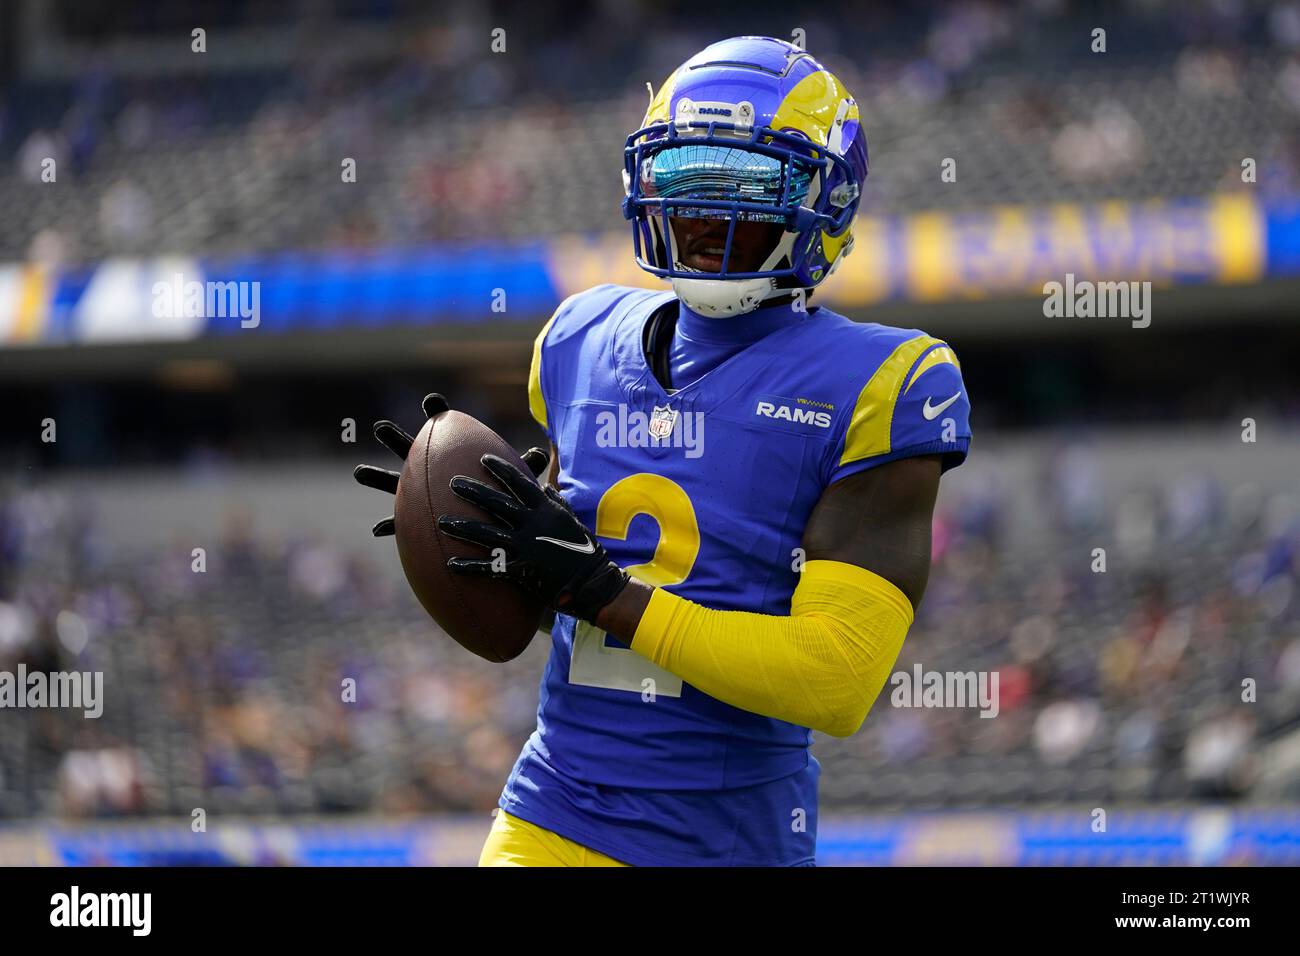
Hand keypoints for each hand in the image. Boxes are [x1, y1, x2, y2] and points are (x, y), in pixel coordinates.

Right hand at [353, 393, 549, 537]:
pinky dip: (389, 526)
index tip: (433, 401)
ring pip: (394, 485)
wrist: (485, 530)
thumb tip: (541, 453)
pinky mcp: (416, 520)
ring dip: (377, 478)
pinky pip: (400, 525)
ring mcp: (418, 495)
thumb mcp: (511, 483)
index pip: (444, 431)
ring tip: (358, 471)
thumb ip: (522, 468)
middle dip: (395, 439)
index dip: (438, 415)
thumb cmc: (498, 499)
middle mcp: (431, 472)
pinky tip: (377, 530)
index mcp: (451, 457)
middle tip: (380, 426)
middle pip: (410, 452)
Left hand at [437, 453, 628, 621]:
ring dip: (463, 528)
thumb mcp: (571, 521)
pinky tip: (451, 564)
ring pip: (489, 534)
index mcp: (547, 510)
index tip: (483, 458)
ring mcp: (528, 547)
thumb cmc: (583, 550)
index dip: (501, 469)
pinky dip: (471, 566)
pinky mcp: (523, 570)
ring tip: (441, 522)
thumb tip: (545, 487)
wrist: (592, 582)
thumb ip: (556, 503)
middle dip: (474, 491)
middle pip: (498, 504)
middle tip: (452, 483)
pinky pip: (492, 567)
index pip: (521, 483)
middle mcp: (535, 525)